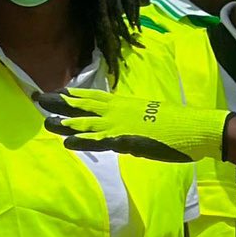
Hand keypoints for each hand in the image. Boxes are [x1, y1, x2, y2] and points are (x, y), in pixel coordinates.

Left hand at [38, 87, 230, 162]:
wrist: (196, 128)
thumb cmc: (177, 126)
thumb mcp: (150, 119)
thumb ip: (131, 124)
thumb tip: (121, 134)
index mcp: (126, 105)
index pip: (94, 97)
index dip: (74, 95)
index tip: (56, 94)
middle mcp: (120, 111)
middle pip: (84, 105)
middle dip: (61, 103)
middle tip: (39, 99)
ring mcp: (123, 125)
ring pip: (87, 122)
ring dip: (65, 121)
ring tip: (44, 119)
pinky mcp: (128, 140)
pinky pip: (100, 141)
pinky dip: (82, 141)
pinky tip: (67, 142)